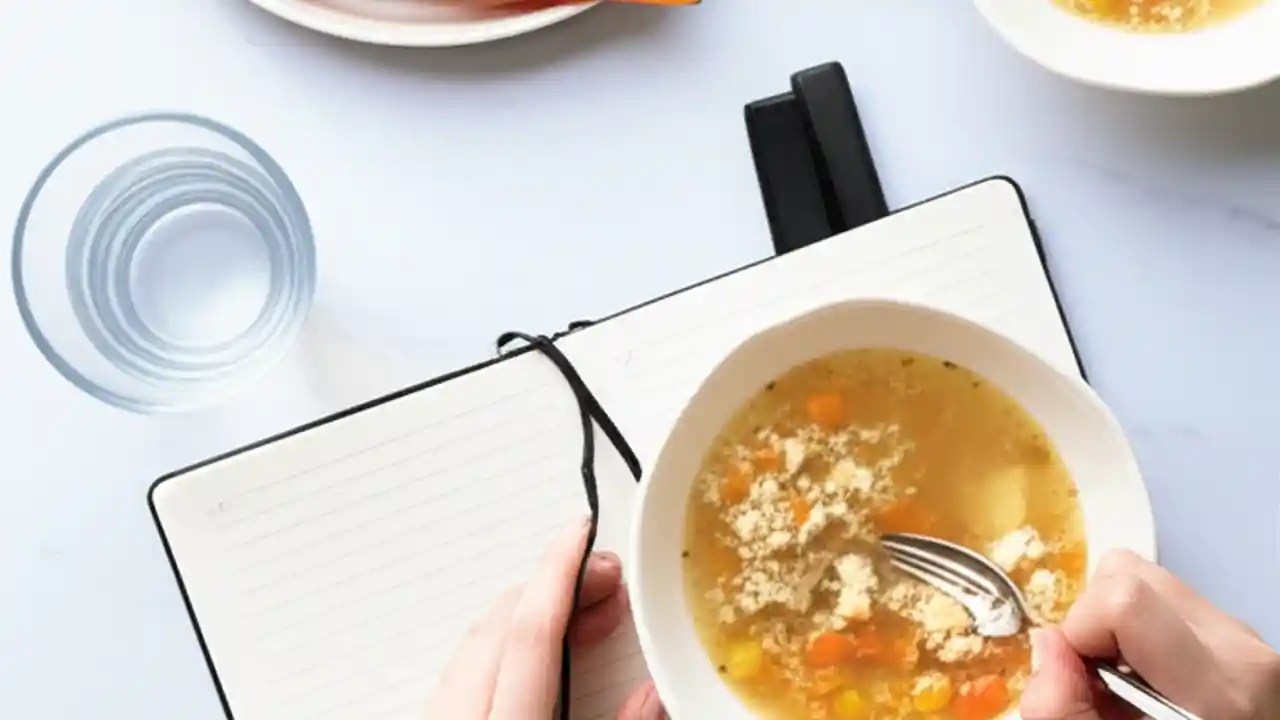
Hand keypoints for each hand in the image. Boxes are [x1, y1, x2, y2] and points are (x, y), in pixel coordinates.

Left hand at [427, 515, 665, 719]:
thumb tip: (652, 693)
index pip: (531, 633)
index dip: (559, 574)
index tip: (581, 532)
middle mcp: (460, 717)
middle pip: (500, 626)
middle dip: (554, 588)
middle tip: (605, 580)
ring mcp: (437, 716)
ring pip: (476, 641)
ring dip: (529, 616)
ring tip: (583, 618)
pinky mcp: (432, 719)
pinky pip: (462, 665)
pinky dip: (501, 644)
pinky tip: (537, 653)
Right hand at [1021, 549, 1279, 718]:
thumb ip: (1066, 712)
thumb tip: (1047, 647)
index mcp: (1221, 688)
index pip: (1123, 600)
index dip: (1078, 633)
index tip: (1079, 682)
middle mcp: (1242, 649)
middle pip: (1128, 575)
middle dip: (1092, 624)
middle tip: (1098, 686)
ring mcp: (1245, 638)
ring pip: (1145, 580)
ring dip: (1114, 626)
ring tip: (1123, 687)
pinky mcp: (1239, 638)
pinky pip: (1166, 602)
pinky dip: (1139, 633)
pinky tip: (1147, 684)